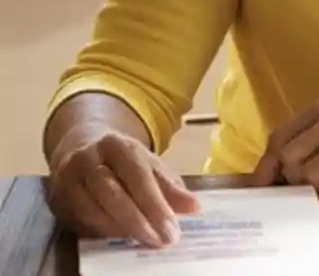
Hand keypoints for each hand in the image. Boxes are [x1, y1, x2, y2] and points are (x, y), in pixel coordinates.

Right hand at [47, 128, 199, 247]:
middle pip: (111, 194)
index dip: (155, 204)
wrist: (82, 147)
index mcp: (116, 145)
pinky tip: (121, 238)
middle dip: (138, 221)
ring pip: (92, 210)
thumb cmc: (124, 161)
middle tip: (160, 241)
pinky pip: (79, 221)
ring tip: (144, 240)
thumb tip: (194, 207)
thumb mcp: (150, 165)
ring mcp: (66, 179)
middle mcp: (87, 159)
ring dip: (119, 230)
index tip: (172, 229)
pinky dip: (102, 232)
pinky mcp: (56, 200)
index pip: (137, 176)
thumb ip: (170, 187)